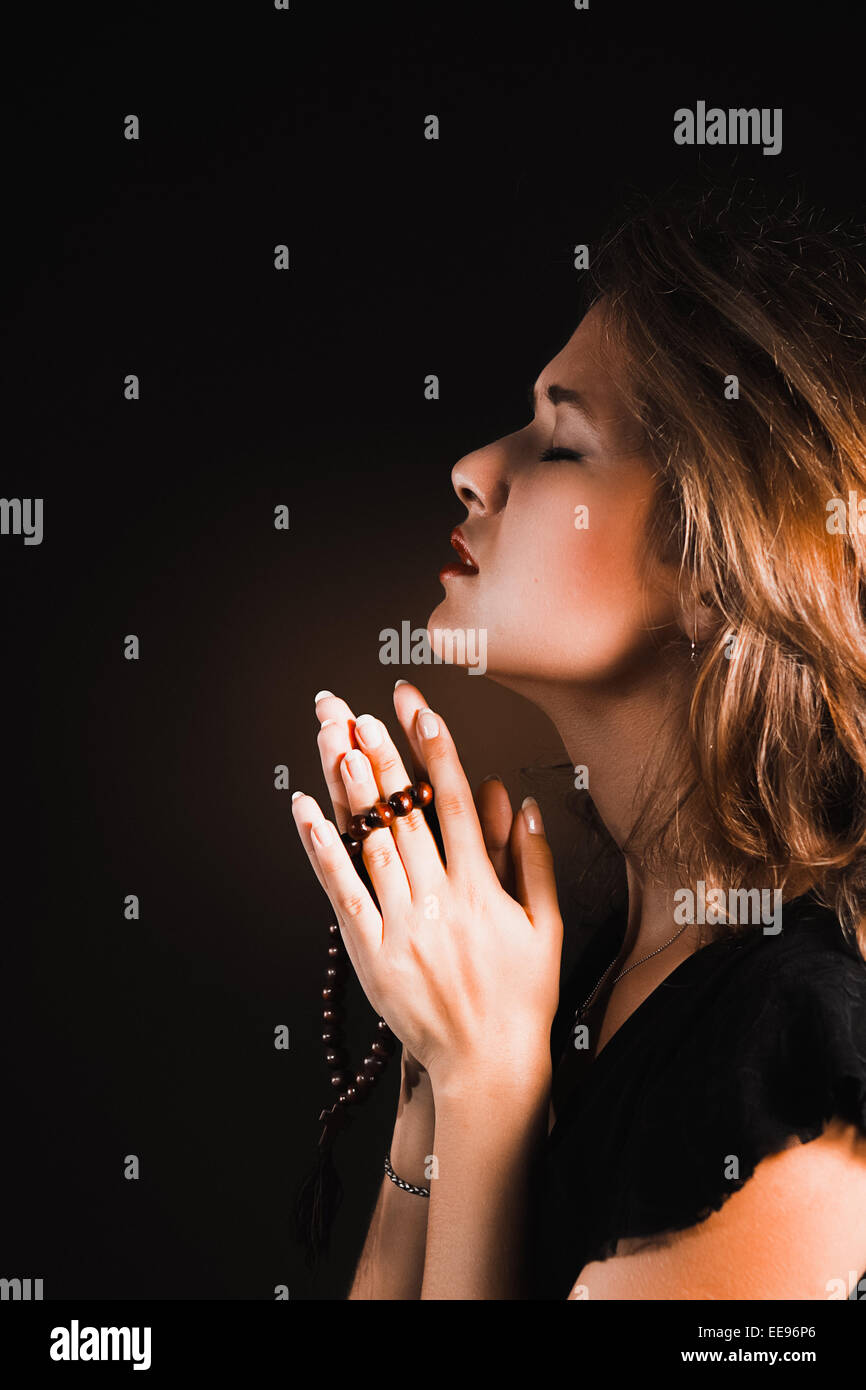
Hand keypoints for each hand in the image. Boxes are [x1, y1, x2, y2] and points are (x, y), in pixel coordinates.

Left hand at [292, 681, 562, 1093]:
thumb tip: (525, 802)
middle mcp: (440, 899)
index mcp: (483, 888)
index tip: (418, 709)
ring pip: (372, 841)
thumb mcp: (547, 927)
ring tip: (333, 737)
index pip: (456, 803)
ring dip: (351, 786)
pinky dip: (322, 849)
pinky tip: (306, 810)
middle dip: (380, 754)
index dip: (436, 750)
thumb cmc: (521, 997)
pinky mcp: (371, 953)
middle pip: (405, 812)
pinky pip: (342, 891)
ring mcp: (402, 925)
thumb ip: (535, 862)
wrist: (488, 1065)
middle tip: (357, 710)